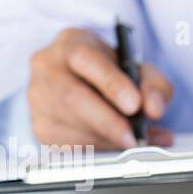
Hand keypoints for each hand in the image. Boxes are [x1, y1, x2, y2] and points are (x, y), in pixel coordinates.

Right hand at [28, 27, 173, 148]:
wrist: (88, 86)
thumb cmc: (113, 76)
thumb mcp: (140, 72)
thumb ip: (154, 86)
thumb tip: (154, 109)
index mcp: (71, 43)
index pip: (84, 58)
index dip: (110, 83)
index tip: (134, 105)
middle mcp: (47, 66)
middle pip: (70, 96)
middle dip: (106, 121)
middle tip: (133, 137)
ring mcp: (38, 97)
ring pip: (68, 124)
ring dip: (105, 139)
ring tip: (131, 142)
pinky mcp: (40, 126)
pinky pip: (66, 144)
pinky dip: (96, 150)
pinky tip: (113, 146)